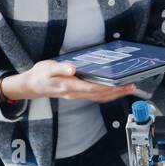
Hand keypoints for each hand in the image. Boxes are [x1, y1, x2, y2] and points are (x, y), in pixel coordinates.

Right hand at [1, 60, 136, 102]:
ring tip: (129, 88)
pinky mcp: (79, 94)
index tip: (120, 84)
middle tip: (132, 87)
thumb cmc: (40, 75)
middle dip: (117, 92)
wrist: (33, 85)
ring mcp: (78, 96)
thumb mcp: (47, 68)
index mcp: (69, 86)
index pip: (92, 88)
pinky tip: (116, 89)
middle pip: (100, 95)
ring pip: (100, 97)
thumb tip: (72, 69)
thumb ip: (60, 68)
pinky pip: (97, 96)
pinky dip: (108, 94)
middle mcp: (75, 93)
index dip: (107, 87)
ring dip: (115, 94)